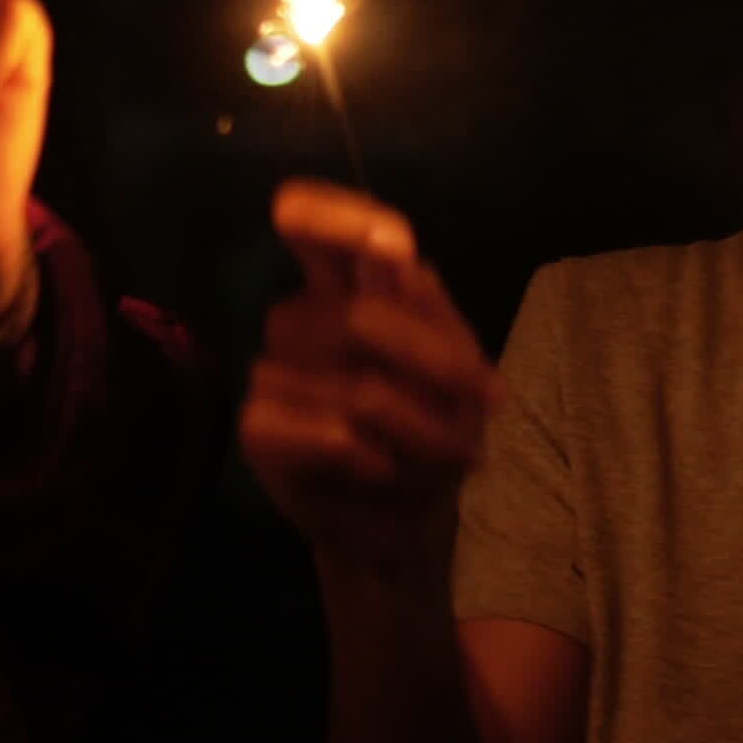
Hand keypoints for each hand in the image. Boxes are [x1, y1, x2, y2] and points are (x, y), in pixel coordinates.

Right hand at [240, 180, 502, 585]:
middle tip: (486, 405)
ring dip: (419, 429)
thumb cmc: (434, 438)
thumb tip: (398, 255)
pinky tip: (384, 470)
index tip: (392, 245)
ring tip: (447, 454)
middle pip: (355, 316)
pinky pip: (325, 432)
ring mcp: (272, 371)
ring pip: (352, 386)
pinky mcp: (257, 428)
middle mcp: (303, 317)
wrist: (405, 525)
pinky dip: (373, 457)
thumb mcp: (461, 373)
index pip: (309, 218)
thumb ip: (430, 312)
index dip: (334, 216)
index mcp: (347, 286)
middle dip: (433, 367)